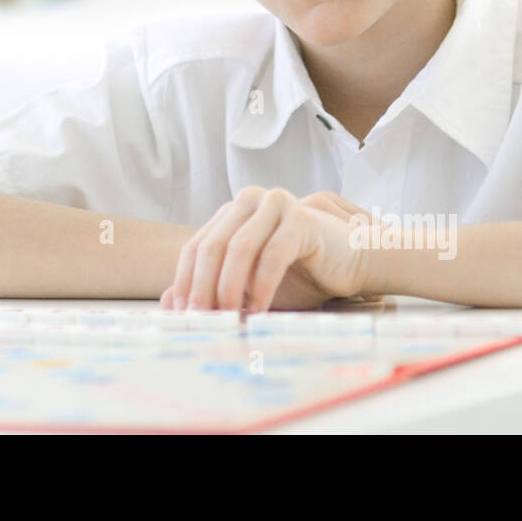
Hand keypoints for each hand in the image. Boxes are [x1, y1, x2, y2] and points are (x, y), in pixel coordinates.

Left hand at [161, 186, 375, 312]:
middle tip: (199, 321)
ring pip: (239, 249)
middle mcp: (250, 200)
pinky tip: (256, 310)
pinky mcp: (301, 219)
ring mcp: (275, 204)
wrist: (351, 261)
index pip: (196, 246)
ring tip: (226, 319)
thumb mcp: (248, 282)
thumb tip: (170, 303)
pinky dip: (260, 287)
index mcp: (231, 211)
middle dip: (202, 287)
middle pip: (212, 246)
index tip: (181, 315)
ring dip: (228, 288)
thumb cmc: (299, 272)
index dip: (185, 281)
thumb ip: (212, 287)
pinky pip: (272, 255)